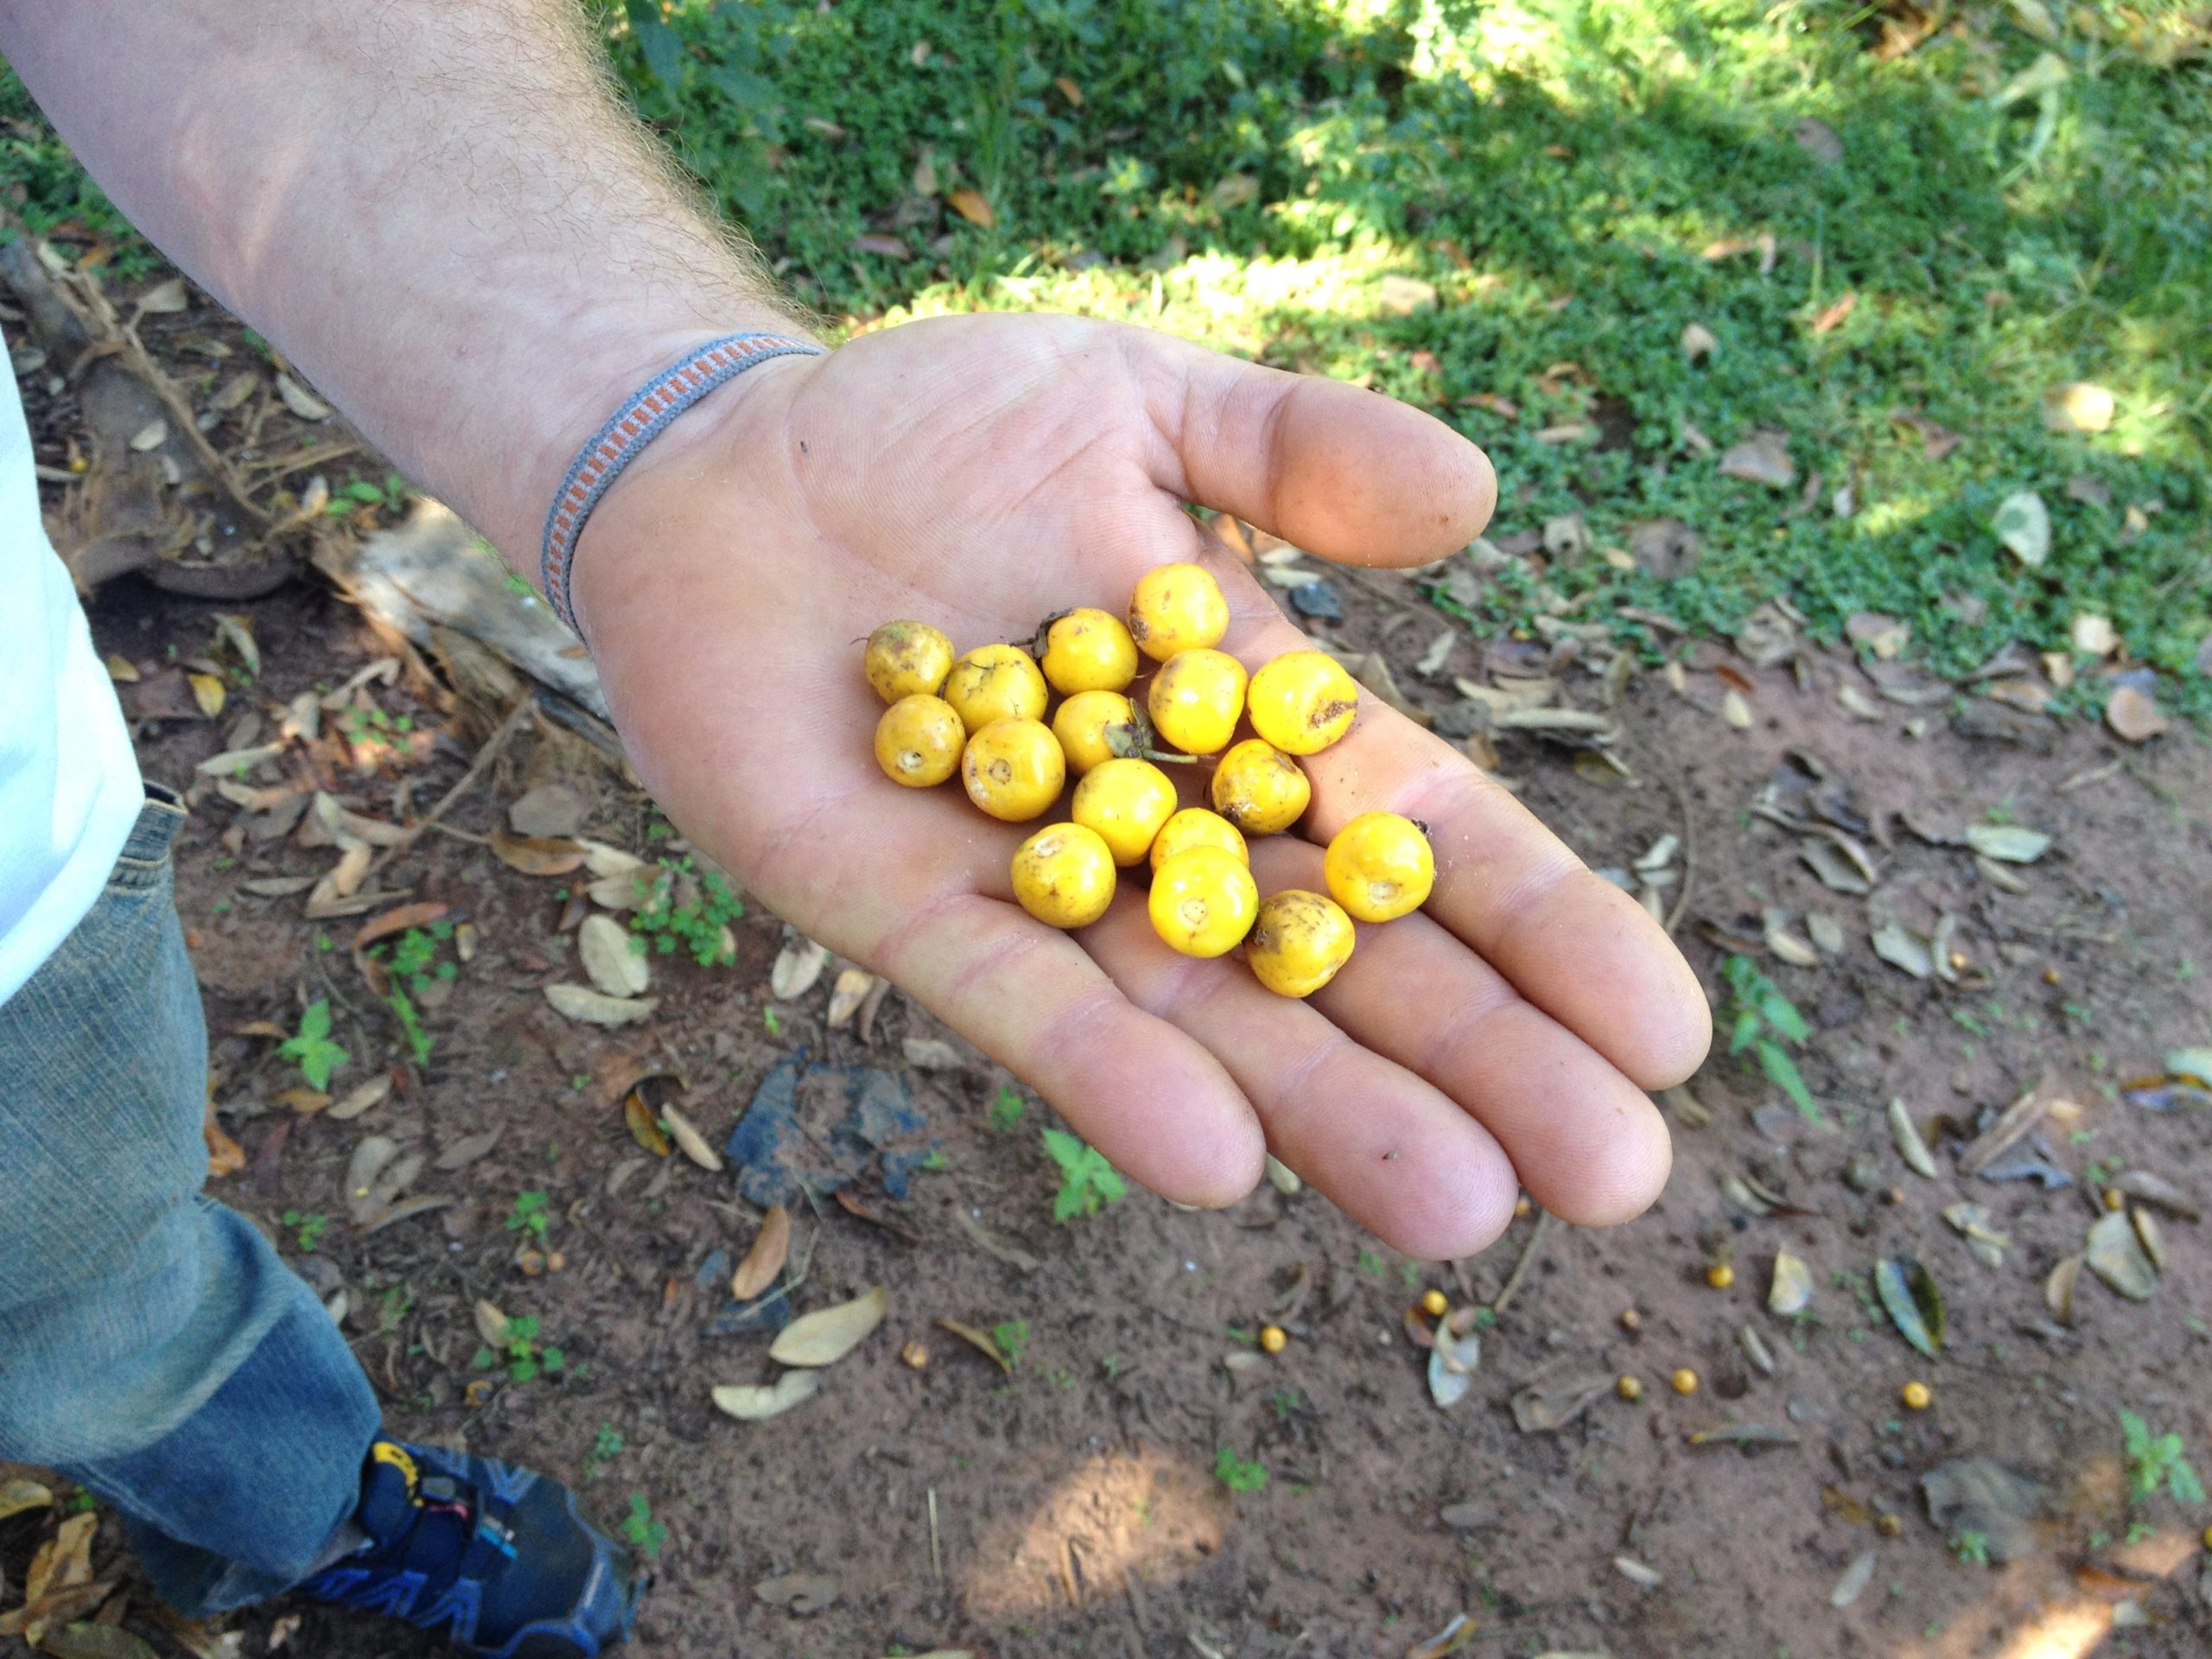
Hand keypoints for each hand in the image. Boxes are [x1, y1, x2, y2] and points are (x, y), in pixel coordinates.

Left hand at [572, 314, 1708, 1258]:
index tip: (1668, 1027)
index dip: (1542, 927)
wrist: (723, 459)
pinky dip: (1106, 1076)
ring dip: (1325, 1112)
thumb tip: (1476, 501)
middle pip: (1341, 958)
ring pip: (1203, 1016)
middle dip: (1475, 1060)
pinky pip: (1016, 1002)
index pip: (1423, 835)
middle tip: (1613, 1175)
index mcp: (1251, 719)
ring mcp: (1042, 882)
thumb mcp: (1142, 402)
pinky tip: (1214, 1156)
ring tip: (1460, 1208)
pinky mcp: (901, 910)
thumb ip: (1297, 451)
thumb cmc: (940, 424)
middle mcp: (1167, 829)